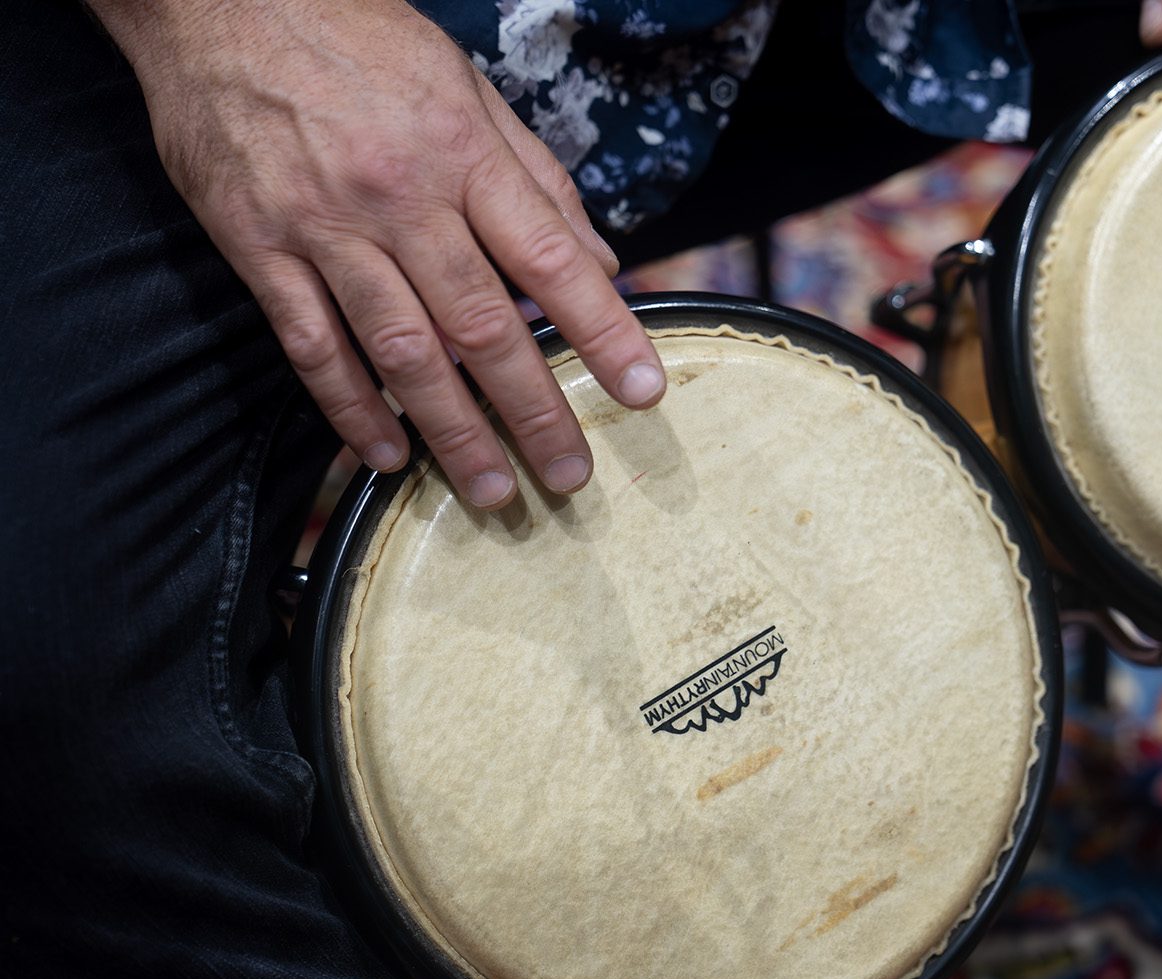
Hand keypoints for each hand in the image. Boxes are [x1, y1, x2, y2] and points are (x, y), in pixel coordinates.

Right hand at [87, 0, 665, 507]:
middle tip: (569, 475)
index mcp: (462, 155)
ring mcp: (325, 228)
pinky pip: (311, 345)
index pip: (552, 259)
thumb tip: (600, 261)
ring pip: (403, 351)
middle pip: (482, 326)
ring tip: (492, 489)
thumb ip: (536, 180)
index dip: (603, 331)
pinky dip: (348, 408)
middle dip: (533, 410)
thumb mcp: (468, 89)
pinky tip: (385, 455)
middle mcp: (400, 198)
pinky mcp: (258, 247)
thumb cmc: (358, 38)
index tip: (641, 391)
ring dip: (452, 431)